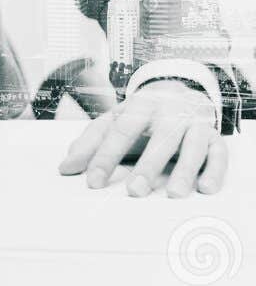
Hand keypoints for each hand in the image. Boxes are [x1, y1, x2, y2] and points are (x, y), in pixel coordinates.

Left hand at [58, 80, 226, 197]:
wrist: (178, 92)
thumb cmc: (141, 115)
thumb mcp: (113, 121)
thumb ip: (90, 143)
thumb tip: (66, 167)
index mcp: (138, 106)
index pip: (120, 130)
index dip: (106, 156)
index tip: (94, 181)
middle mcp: (168, 113)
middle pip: (158, 138)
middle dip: (147, 166)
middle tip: (135, 191)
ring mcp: (194, 124)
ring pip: (191, 146)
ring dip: (184, 170)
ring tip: (174, 194)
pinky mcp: (214, 137)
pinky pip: (219, 153)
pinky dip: (214, 170)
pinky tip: (205, 187)